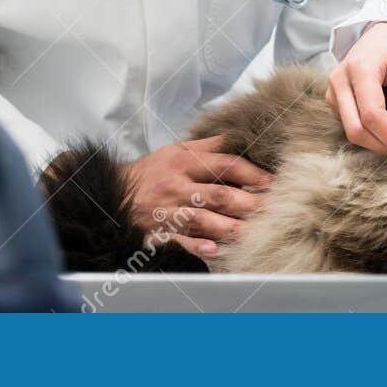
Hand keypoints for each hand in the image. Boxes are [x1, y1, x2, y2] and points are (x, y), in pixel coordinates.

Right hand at [122, 135, 272, 259]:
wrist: (116, 195)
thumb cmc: (153, 172)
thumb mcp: (177, 150)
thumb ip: (208, 146)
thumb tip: (240, 138)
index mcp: (184, 162)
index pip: (223, 165)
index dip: (250, 173)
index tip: (270, 181)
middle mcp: (177, 186)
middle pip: (218, 195)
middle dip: (247, 203)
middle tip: (271, 210)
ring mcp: (168, 211)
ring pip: (203, 219)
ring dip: (229, 227)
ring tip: (252, 232)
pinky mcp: (159, 233)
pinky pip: (180, 240)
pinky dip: (196, 245)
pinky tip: (213, 249)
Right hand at [326, 21, 386, 154]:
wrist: (379, 37)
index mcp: (360, 68)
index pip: (372, 114)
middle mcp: (340, 80)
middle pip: (357, 130)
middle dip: (385, 145)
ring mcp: (333, 92)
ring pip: (351, 133)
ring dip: (378, 142)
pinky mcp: (333, 101)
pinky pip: (350, 127)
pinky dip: (371, 134)